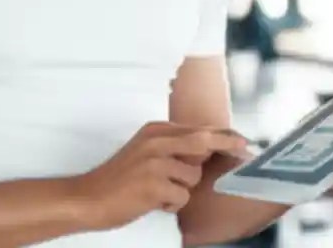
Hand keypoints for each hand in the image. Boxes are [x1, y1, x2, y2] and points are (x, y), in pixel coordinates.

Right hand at [71, 122, 249, 230]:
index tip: (243, 139)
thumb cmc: (118, 179)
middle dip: (227, 144)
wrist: (88, 197)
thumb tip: (207, 150)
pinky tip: (153, 203)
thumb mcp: (144, 151)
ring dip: (182, 189)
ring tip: (159, 192)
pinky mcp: (153, 183)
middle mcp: (156, 141)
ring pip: (193, 175)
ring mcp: (155, 161)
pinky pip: (181, 196)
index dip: (223, 134)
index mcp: (155, 130)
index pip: (197, 129)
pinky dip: (171, 204)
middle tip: (245, 149)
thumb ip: (171, 147)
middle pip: (203, 140)